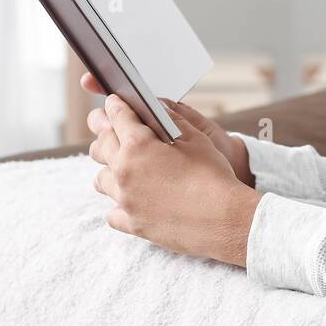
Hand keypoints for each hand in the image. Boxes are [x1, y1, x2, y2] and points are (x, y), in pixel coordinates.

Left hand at [89, 93, 261, 266]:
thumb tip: (159, 110)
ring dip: (108, 167)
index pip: (117, 116)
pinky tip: (131, 200)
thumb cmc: (214, 177)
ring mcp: (126, 200)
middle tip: (101, 122)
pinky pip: (113, 212)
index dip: (115, 104)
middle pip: (101, 144)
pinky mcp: (133, 224)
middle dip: (101, 128)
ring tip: (119, 164)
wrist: (225, 219)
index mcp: (138, 145)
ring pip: (100, 179)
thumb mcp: (197, 139)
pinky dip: (119, 204)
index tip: (113, 102)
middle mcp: (124, 172)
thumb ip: (173, 120)